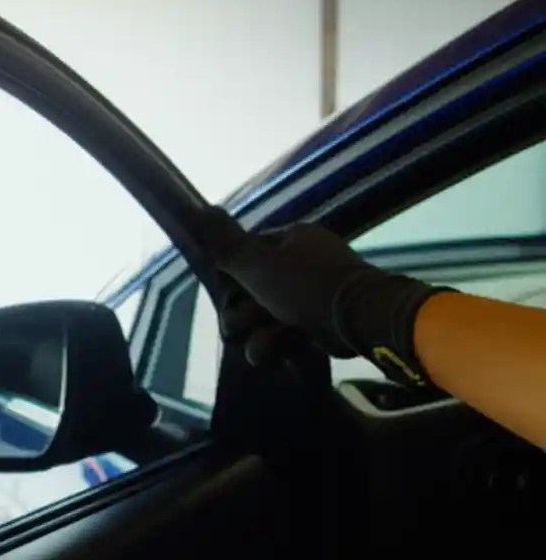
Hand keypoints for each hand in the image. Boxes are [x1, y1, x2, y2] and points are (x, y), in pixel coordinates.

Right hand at [218, 224, 446, 387]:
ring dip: (260, 334)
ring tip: (271, 340)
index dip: (231, 276)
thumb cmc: (306, 284)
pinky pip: (286, 335)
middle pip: (251, 291)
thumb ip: (225, 244)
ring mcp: (313, 295)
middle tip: (249, 319)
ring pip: (265, 319)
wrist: (360, 319)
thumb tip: (199, 210)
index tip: (227, 291)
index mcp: (291, 240)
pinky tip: (285, 349)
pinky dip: (281, 345)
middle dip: (244, 313)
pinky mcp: (320, 324)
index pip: (246, 255)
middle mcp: (302, 263)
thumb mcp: (256, 264)